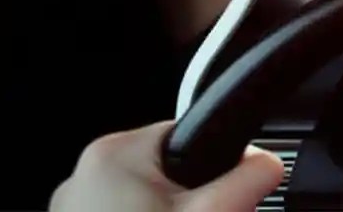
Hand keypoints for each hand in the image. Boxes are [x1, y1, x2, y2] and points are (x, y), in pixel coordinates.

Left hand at [49, 120, 282, 211]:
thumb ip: (247, 182)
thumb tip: (268, 164)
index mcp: (116, 154)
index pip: (188, 137)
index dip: (217, 167)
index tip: (220, 198)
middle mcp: (85, 176)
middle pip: (169, 176)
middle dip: (193, 204)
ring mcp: (74, 210)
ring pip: (146, 204)